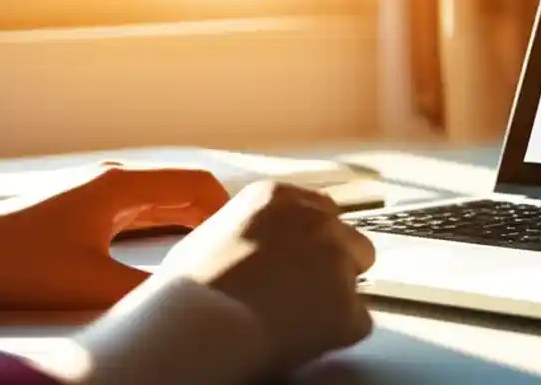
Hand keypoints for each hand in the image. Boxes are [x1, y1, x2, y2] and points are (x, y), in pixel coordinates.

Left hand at [0, 164, 227, 308]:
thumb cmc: (12, 260)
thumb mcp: (89, 284)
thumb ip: (147, 293)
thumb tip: (195, 301)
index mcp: (121, 185)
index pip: (198, 181)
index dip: (231, 208)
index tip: (250, 238)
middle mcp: (113, 182)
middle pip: (184, 190)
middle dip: (217, 217)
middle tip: (242, 249)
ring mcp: (97, 197)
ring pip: (162, 203)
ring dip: (191, 225)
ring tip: (214, 255)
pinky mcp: (82, 215)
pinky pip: (141, 216)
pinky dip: (165, 231)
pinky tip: (168, 256)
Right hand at [155, 181, 374, 371]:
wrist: (195, 329)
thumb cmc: (184, 292)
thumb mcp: (209, 239)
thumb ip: (247, 233)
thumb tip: (249, 249)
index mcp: (278, 198)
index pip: (318, 209)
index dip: (309, 240)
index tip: (298, 259)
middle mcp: (315, 221)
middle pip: (349, 240)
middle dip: (333, 265)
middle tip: (301, 294)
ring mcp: (337, 262)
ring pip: (356, 280)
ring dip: (336, 297)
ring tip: (295, 321)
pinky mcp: (349, 307)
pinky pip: (355, 323)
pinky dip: (335, 335)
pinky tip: (299, 342)